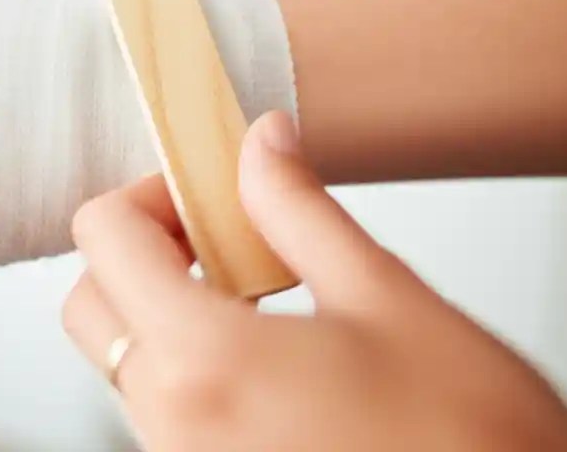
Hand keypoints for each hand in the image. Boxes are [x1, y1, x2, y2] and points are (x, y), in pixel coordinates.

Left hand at [62, 111, 566, 450]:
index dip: (148, 193)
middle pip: (94, 305)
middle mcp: (174, 425)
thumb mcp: (388, 298)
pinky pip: (166, 411)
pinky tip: (271, 353)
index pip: (105, 241)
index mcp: (206, 363)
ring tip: (263, 292)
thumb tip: (261, 145)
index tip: (203, 187)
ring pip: (127, 362)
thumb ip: (300, 211)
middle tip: (220, 230)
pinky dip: (192, 365)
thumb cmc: (472, 439)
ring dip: (169, 308)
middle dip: (142, 252)